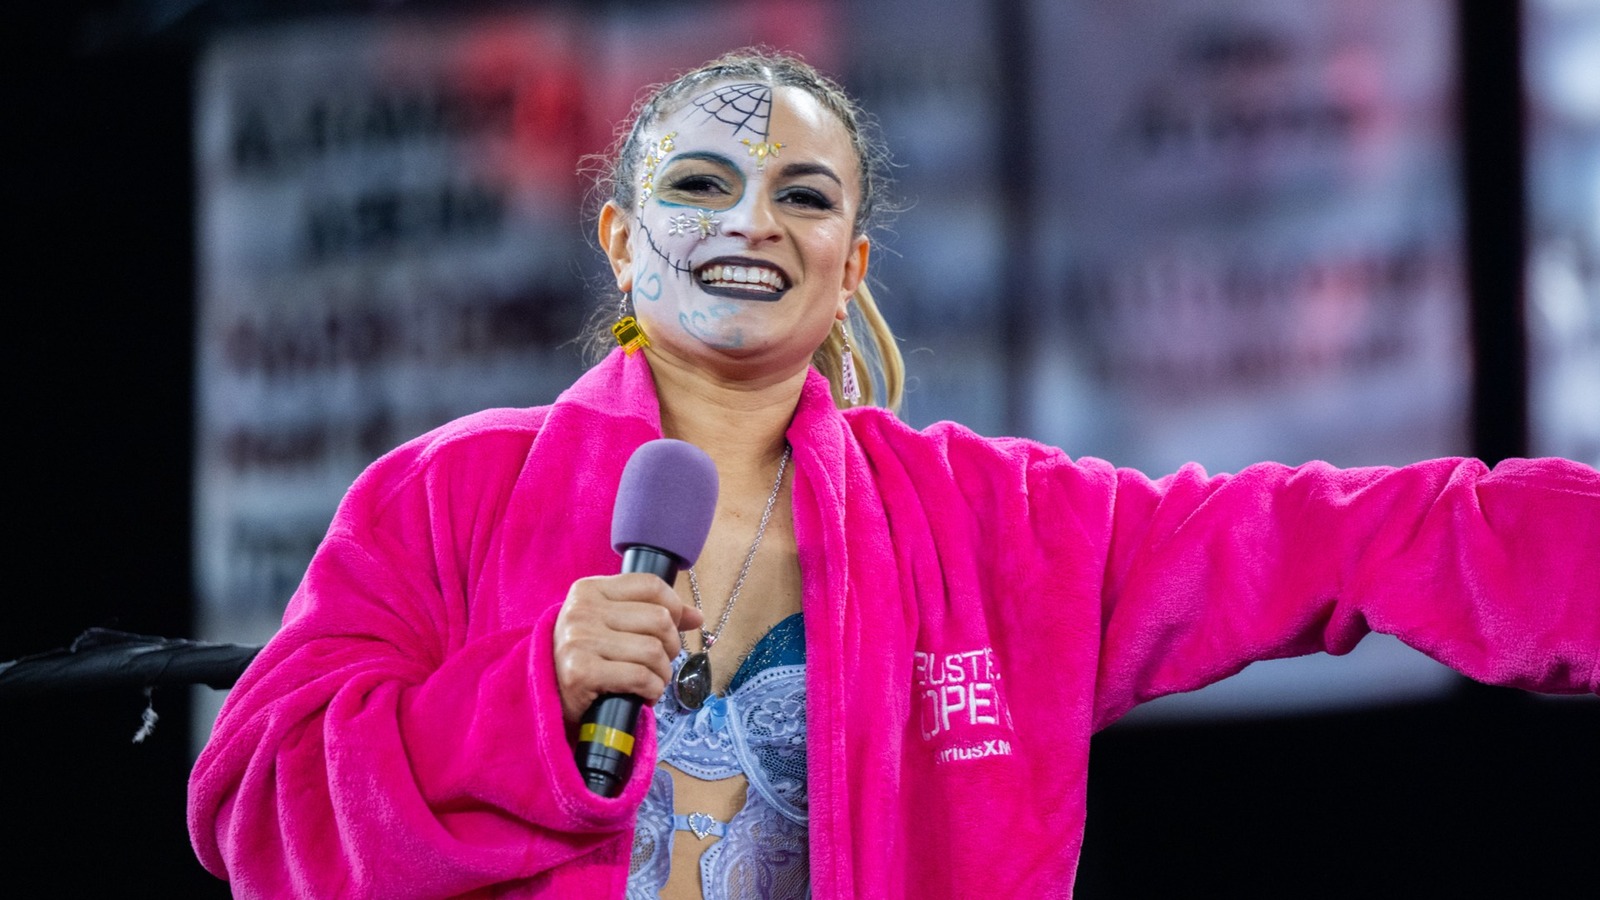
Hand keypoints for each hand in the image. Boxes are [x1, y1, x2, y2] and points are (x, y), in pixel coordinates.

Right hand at [552, 573, 704, 724]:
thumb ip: (651, 613)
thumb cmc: (588, 655)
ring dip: (663, 673)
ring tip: (652, 681)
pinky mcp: (581, 672)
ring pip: (653, 651)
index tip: (673, 628)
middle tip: (660, 662)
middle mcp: (582, 610)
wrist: (548, 693)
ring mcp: (580, 640)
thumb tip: (696, 616)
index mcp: (589, 589)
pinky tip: (644, 694)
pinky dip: (653, 689)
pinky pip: (641, 677)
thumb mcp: (612, 623)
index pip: (651, 586)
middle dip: (671, 646)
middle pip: (658, 619)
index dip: (674, 607)